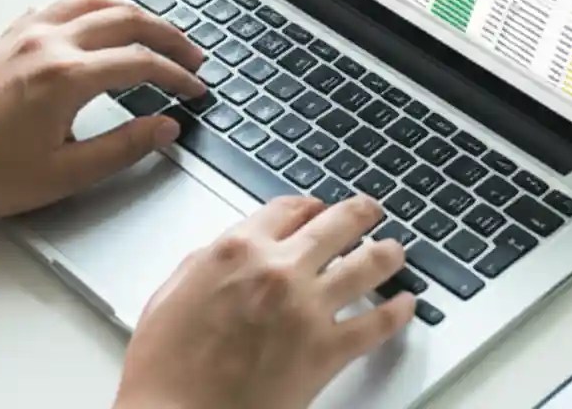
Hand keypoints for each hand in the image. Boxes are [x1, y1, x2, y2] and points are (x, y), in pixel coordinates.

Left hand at [0, 0, 206, 224]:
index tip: (195, 89)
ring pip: (92, 1)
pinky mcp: (7, 39)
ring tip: (157, 31)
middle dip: (168, 35)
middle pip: (126, 19)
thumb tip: (165, 128)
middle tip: (192, 56)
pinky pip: (59, 6)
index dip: (177, 76)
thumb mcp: (67, 174)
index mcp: (66, 78)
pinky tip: (99, 25)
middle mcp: (47, 44)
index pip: (141, 64)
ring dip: (132, 11)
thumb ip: (125, 147)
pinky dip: (91, 8)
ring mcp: (25, 35)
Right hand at [115, 196, 414, 408]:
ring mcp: (307, 308)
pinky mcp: (326, 351)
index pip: (288, 209)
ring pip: (368, 264)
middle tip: (371, 212)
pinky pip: (377, 324)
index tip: (318, 209)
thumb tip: (233, 253)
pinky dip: (398, 311)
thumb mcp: (173, 292)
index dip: (310, 206)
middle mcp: (278, 270)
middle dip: (360, 214)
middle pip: (337, 224)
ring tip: (396, 250)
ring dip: (388, 253)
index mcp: (237, 249)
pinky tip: (406, 304)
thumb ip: (210, 263)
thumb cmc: (165, 366)